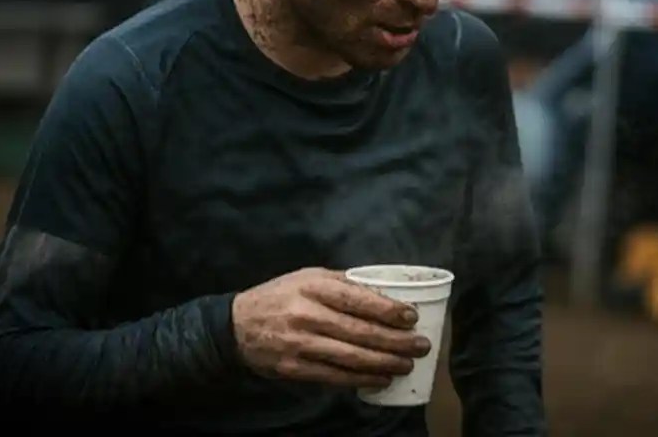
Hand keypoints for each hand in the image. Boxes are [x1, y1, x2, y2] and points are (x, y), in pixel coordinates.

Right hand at [231, 267, 430, 387]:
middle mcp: (306, 314)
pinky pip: (333, 376)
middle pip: (359, 331)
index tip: (412, 317)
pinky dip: (360, 379)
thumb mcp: (307, 277)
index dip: (387, 310)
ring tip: (406, 365)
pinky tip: (380, 379)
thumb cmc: (280, 296)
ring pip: (350, 357)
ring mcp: (298, 343)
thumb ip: (342, 283)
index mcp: (312, 286)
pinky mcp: (293, 368)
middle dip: (395, 341)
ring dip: (383, 363)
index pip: (357, 299)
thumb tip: (384, 290)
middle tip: (421, 346)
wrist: (236, 325)